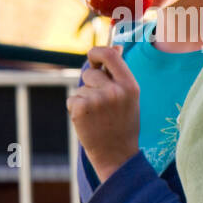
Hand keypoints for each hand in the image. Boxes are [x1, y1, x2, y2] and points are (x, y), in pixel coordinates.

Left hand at [67, 45, 140, 181]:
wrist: (116, 155)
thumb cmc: (123, 124)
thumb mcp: (130, 97)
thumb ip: (120, 73)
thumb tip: (114, 46)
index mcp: (130, 86)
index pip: (110, 55)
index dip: (97, 52)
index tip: (93, 57)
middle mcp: (114, 91)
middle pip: (90, 73)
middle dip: (90, 84)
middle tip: (101, 105)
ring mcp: (96, 100)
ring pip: (81, 87)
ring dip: (84, 98)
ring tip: (97, 116)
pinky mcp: (80, 109)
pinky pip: (73, 99)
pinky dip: (76, 109)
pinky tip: (88, 122)